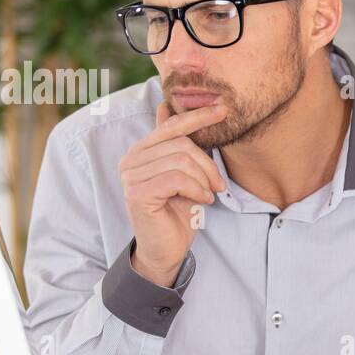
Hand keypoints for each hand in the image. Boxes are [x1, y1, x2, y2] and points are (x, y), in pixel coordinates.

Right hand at [117, 99, 227, 285]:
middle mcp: (131, 160)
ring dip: (204, 180)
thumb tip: (164, 105)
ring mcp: (131, 177)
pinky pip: (177, 179)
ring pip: (181, 161)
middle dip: (208, 165)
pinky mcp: (137, 194)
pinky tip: (202, 201)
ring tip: (208, 196)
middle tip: (218, 186)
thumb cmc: (176, 212)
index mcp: (142, 151)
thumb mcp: (183, 175)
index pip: (172, 125)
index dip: (198, 116)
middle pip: (181, 144)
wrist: (166, 249)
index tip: (223, 110)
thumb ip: (176, 145)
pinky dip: (196, 190)